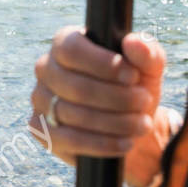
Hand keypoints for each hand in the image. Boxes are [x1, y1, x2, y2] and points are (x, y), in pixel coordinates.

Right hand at [27, 27, 172, 186]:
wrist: (127, 123)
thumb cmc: (133, 87)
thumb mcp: (147, 67)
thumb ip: (146, 52)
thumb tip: (134, 42)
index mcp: (64, 43)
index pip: (71, 49)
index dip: (102, 64)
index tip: (132, 76)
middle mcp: (45, 69)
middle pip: (75, 86)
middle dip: (116, 97)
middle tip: (144, 102)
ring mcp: (40, 100)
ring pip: (73, 114)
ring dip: (114, 122)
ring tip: (142, 124)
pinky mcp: (41, 130)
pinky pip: (69, 140)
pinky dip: (102, 144)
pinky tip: (126, 142)